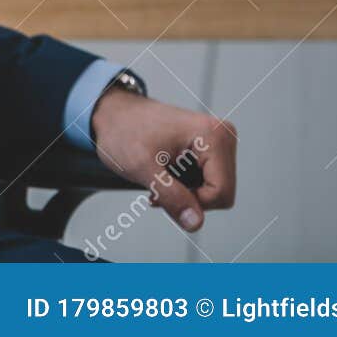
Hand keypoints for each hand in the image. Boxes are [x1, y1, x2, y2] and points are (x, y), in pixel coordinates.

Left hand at [89, 89, 236, 233]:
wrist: (113, 114)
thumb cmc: (123, 130)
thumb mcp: (142, 166)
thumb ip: (170, 195)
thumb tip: (195, 223)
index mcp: (213, 134)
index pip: (221, 193)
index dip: (192, 202)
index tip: (161, 191)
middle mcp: (223, 135)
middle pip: (221, 193)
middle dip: (188, 198)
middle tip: (157, 185)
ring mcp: (218, 141)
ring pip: (215, 190)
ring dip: (186, 193)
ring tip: (159, 178)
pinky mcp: (210, 148)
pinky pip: (209, 181)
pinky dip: (187, 185)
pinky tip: (167, 175)